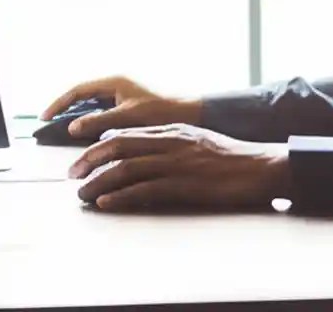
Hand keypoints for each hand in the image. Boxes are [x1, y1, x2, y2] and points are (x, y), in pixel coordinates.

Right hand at [40, 76, 203, 140]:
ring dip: (78, 118)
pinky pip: (102, 113)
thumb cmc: (163, 112)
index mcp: (115, 82)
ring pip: (92, 106)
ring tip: (64, 134)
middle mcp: (117, 85)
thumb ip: (99, 121)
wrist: (192, 114)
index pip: (78, 90)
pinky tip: (88, 138)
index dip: (59, 104)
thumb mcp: (128, 117)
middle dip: (65, 111)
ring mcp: (123, 95)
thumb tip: (72, 128)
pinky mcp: (129, 106)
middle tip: (49, 126)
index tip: (44, 118)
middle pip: (82, 97)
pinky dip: (92, 123)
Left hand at [69, 124, 291, 211]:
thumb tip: (144, 152)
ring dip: (98, 182)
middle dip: (90, 161)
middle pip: (118, 147)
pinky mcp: (183, 184)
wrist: (260, 167)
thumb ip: (172, 143)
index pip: (127, 133)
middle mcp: (170, 141)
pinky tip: (105, 202)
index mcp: (173, 130)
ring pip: (125, 168)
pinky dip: (120, 196)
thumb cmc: (232, 158)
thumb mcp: (198, 141)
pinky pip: (143, 189)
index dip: (99, 146)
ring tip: (82, 194)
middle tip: (72, 175)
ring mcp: (175, 162)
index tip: (83, 158)